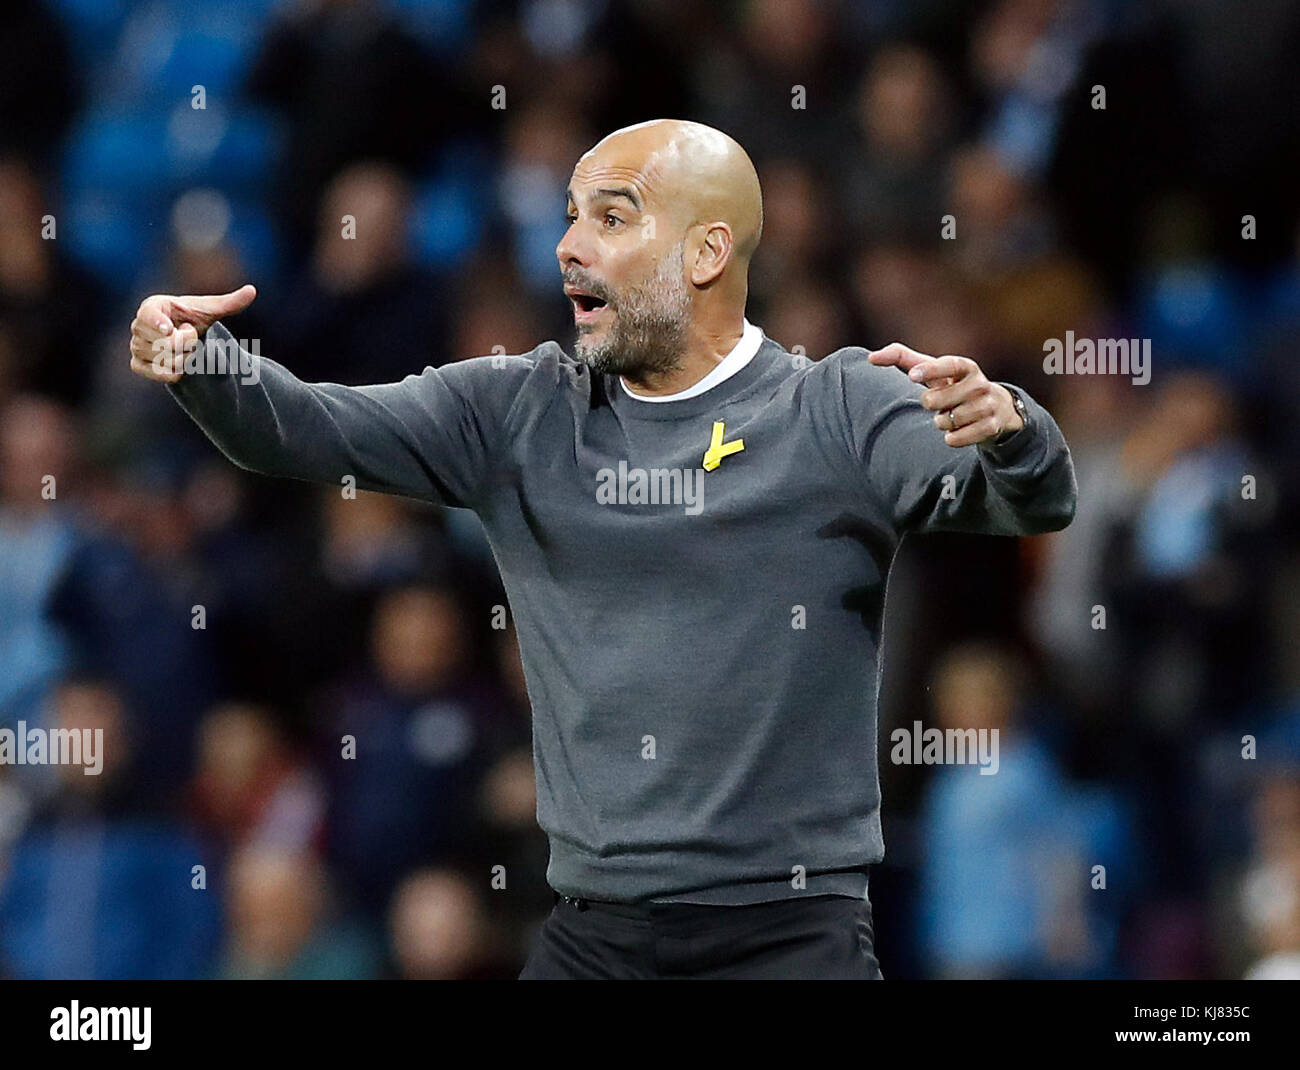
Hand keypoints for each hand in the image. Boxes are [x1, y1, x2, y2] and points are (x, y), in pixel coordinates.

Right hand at [129, 284, 256, 382]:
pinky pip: (157, 374)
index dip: (157, 322)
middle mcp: (138, 326)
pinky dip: (173, 372)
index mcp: (152, 306)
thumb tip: (252, 290)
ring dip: (185, 358)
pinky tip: (180, 366)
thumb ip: (229, 302)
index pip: (148, 315)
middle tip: (190, 334)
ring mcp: (136, 346)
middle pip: (165, 343)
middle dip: (188, 342)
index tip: (168, 329)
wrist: (183, 337)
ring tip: (185, 348)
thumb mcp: (211, 310)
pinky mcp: (137, 364)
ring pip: (165, 360)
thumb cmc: (193, 318)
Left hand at [868, 342, 1023, 446]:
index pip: (949, 365)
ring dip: (941, 422)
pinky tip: (956, 430)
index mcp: (965, 367)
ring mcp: (988, 406)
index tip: (911, 375)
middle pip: (937, 400)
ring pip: (946, 421)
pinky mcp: (991, 427)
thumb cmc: (953, 385)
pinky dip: (951, 438)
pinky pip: (957, 438)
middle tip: (937, 403)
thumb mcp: (934, 370)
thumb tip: (871, 358)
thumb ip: (903, 358)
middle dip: (930, 404)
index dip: (930, 369)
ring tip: (949, 415)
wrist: (997, 408)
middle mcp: (980, 384)